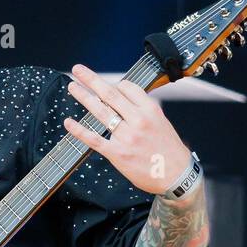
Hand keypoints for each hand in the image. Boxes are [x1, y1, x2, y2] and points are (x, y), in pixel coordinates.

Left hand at [61, 63, 193, 194]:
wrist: (177, 177)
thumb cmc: (170, 150)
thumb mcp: (162, 122)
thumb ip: (144, 111)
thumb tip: (127, 100)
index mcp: (151, 110)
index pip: (127, 87)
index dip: (114, 84)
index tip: (107, 85)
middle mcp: (138, 120)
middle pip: (110, 94)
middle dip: (91, 79)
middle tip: (78, 70)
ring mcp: (126, 137)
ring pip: (100, 111)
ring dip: (84, 97)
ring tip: (72, 87)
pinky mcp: (117, 153)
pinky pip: (94, 139)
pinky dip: (79, 130)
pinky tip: (68, 122)